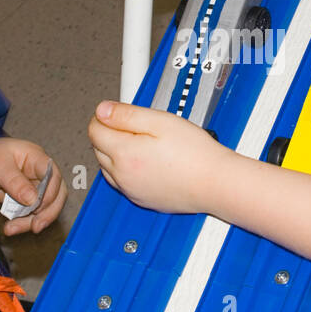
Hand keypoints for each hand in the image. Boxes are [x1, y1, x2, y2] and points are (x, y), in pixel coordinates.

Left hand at [0, 137, 65, 234]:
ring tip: (13, 228)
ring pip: (45, 208)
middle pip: (56, 194)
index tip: (36, 206)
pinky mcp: (26, 201)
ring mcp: (35, 188)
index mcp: (37, 159)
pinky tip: (10, 227)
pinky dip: (23, 223)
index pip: (53, 176)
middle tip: (36, 226)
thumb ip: (15, 181)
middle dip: (48, 212)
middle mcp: (40, 174)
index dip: (50, 192)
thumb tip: (33, 199)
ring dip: (32, 221)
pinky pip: (31, 215)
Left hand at [89, 101, 230, 214]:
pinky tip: (144, 162)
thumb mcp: (160, 121)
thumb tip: (102, 111)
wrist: (215, 182)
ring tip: (139, 142)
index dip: (104, 116)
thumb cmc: (195, 153)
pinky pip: (122, 183)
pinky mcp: (142, 200)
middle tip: (132, 124)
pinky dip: (125, 171)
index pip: (95, 130)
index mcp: (124, 153)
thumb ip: (126, 114)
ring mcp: (131, 190)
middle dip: (109, 133)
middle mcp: (122, 176)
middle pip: (98, 149)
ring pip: (108, 168)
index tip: (116, 111)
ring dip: (114, 153)